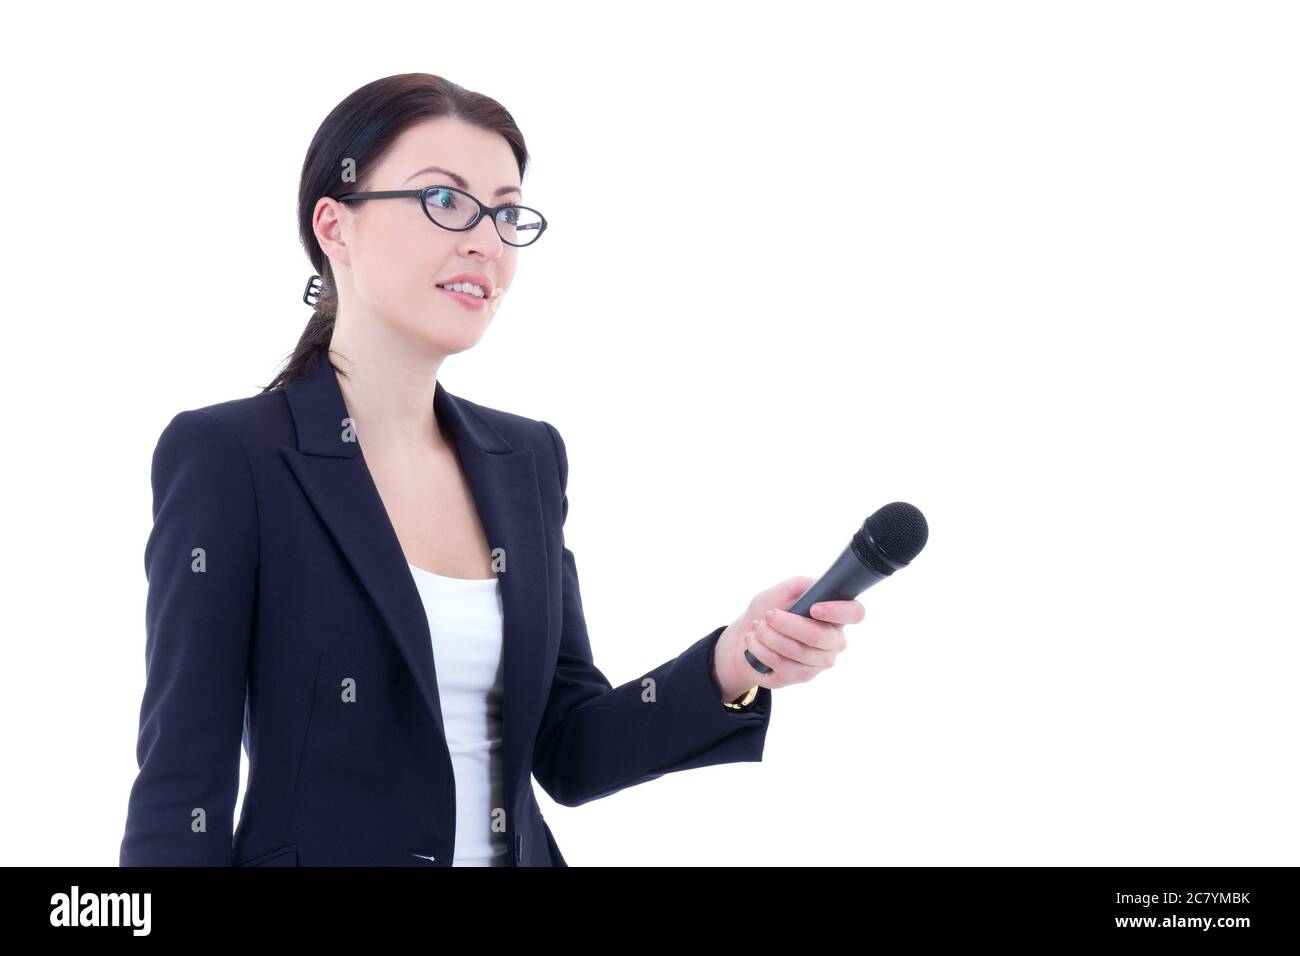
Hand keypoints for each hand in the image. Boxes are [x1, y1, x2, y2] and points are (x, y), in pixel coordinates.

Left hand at [711, 576, 863, 701]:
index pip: (855, 613)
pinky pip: (782, 665)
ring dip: (770, 636)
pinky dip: (762, 650)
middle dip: (788, 624)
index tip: (813, 608)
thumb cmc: (770, 610)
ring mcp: (819, 662)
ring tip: (756, 626)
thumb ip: (800, 585)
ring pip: (797, 651)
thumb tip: (814, 586)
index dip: (838, 611)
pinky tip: (753, 641)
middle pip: (819, 636)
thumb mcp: (781, 591)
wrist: (748, 635)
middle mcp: (834, 642)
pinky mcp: (802, 677)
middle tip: (769, 614)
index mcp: (836, 616)